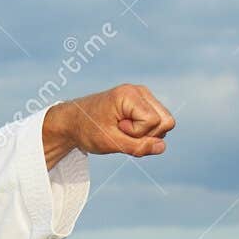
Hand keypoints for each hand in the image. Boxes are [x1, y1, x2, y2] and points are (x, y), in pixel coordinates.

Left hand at [43, 84, 174, 168]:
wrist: (72, 121)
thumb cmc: (87, 130)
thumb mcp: (109, 142)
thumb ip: (137, 146)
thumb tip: (162, 147)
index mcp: (129, 94)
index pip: (154, 121)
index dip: (137, 133)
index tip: (116, 128)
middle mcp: (140, 91)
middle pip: (166, 121)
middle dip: (146, 134)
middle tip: (119, 130)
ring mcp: (143, 96)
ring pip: (165, 123)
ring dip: (145, 133)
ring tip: (121, 129)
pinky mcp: (144, 103)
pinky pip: (158, 123)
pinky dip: (144, 131)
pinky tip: (125, 128)